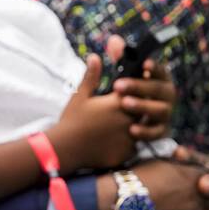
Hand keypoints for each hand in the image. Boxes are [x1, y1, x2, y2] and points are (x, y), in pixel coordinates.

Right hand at [48, 42, 134, 171]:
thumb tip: (95, 57)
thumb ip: (92, 77)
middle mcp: (129, 118)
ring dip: (134, 128)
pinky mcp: (128, 152)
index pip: (137, 92)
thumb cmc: (72, 120)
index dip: (134, 92)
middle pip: (143, 111)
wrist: (66, 148)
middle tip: (122, 113)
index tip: (126, 95)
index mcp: (118, 102)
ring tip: (116, 129)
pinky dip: (126, 144)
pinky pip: (133, 147)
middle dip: (136, 110)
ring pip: (140, 129)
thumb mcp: (80, 96)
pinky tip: (112, 143)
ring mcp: (130, 136)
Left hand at [106, 34, 175, 139]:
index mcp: (158, 79)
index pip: (161, 71)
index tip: (143, 63)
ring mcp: (165, 114)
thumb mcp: (122, 77)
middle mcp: (166, 96)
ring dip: (143, 106)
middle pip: (160, 90)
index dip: (154, 67)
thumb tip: (114, 39)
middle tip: (117, 85)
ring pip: (160, 110)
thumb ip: (120, 59)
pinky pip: (157, 133)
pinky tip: (132, 129)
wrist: (128, 123)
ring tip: (124, 103)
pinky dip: (146, 131)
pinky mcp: (160, 131)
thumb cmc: (127, 93)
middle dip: (140, 86)